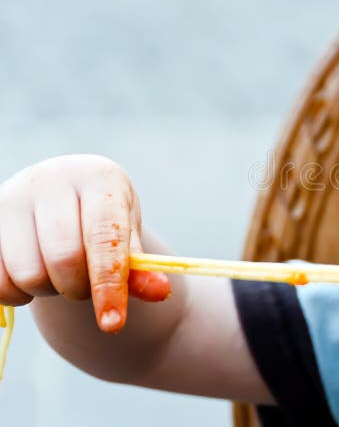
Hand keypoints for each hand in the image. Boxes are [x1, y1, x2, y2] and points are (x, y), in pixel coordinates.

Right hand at [0, 154, 170, 332]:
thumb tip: (161, 293)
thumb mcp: (126, 235)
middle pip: (63, 259)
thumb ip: (139, 268)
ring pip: (27, 273)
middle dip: (78, 288)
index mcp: (98, 178)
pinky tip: (31, 276)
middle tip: (83, 285)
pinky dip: (16, 294)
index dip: (109, 285)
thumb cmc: (101, 219)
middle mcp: (51, 180)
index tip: (113, 324)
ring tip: (57, 274)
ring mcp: (11, 198)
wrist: (61, 196)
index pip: (104, 238)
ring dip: (47, 290)